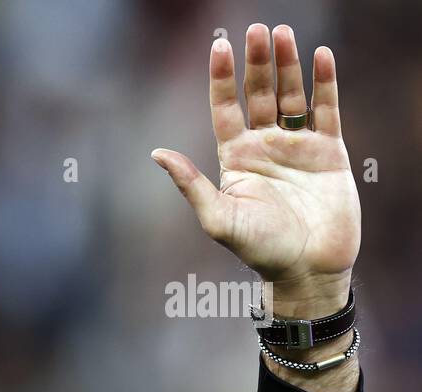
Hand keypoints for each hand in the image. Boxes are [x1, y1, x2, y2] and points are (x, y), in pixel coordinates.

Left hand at [152, 23, 360, 319]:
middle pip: (258, 94)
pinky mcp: (329, 151)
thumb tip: (156, 153)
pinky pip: (326, 108)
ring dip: (287, 65)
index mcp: (235, 159)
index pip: (226, 108)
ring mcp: (297, 146)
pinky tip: (320, 57)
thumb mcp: (218, 218)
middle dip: (257, 62)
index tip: (219, 46)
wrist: (307, 268)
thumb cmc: (259, 250)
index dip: (222, 78)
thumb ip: (190, 184)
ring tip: (282, 33)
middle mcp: (264, 147)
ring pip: (291, 95)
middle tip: (257, 28)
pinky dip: (324, 82)